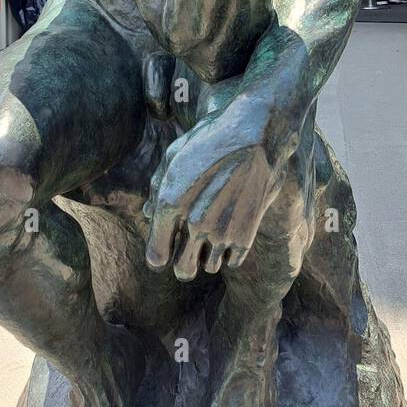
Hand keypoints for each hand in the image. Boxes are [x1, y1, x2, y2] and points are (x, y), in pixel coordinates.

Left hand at [143, 79, 288, 280]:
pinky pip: (232, 262)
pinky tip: (231, 228)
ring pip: (208, 267)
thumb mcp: (174, 155)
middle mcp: (195, 223)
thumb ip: (157, 188)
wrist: (258, 134)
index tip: (166, 246)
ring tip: (213, 230)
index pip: (156, 257)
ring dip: (207, 254)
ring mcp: (223, 231)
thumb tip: (147, 214)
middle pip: (182, 272)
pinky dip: (230, 251)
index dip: (159, 253)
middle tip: (187, 246)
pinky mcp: (247, 235)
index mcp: (170, 204)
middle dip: (182, 261)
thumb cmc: (211, 139)